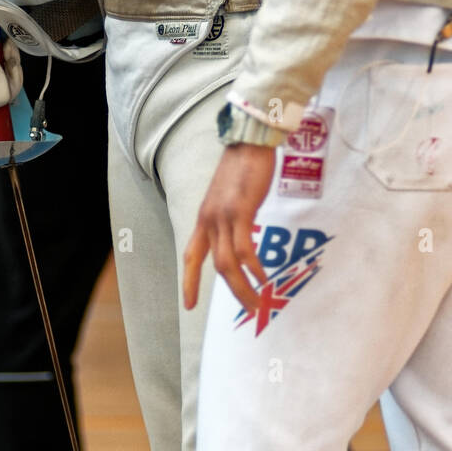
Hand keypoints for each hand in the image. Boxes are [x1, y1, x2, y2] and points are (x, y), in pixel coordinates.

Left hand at [183, 144, 275, 312]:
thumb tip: (240, 232)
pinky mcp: (241, 212)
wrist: (250, 141)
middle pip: (214, 266)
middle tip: (247, 309)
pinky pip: (244, 249)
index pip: (191, 255)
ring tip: (257, 301)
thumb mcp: (229, 196)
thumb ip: (231, 216)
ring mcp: (224, 216)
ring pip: (227, 263)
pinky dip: (253, 268)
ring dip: (242, 287)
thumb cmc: (243, 165)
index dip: (189, 282)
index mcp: (204, 217)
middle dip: (231, 291)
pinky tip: (263, 278)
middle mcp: (210, 220)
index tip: (189, 305)